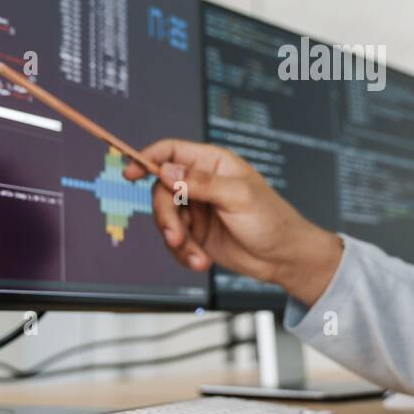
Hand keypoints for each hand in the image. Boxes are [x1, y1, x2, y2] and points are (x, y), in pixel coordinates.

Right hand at [122, 139, 342, 306]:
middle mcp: (201, 184)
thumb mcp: (238, 197)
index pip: (171, 151)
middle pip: (161, 190)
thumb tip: (166, 170)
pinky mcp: (196, 234)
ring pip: (165, 219)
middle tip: (176, 236)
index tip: (130, 172)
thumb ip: (200, 183)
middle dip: (165, 216)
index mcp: (213, 164)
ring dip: (177, 240)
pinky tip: (201, 261)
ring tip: (196, 256)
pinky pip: (174, 241)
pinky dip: (183, 253)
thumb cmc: (271, 220)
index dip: (148, 158)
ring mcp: (197, 209)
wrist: (284, 258)